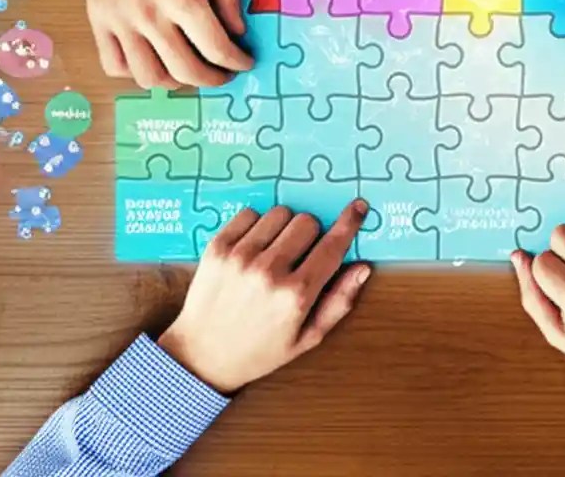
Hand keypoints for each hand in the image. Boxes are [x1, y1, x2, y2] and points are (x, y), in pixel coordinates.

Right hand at [73, 0, 251, 88]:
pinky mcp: (97, 19)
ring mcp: (118, 20)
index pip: (216, 48)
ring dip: (174, 82)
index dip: (236, 63)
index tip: (244, 63)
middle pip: (185, 71)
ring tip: (186, 68)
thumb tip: (237, 33)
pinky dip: (134, 72)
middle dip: (211, 80)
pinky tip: (150, 59)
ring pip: (148, 77)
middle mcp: (148, 14)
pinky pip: (113, 64)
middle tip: (221, 74)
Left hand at [157, 202, 371, 392]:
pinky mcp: (218, 247)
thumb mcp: (307, 338)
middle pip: (307, 222)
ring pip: (280, 214)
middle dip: (312, 234)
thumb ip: (339, 302)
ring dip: (285, 227)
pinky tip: (254, 247)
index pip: (332, 246)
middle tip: (302, 254)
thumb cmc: (259, 351)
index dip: (349, 223)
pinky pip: (249, 213)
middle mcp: (269, 272)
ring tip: (275, 251)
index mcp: (296, 296)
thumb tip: (362, 268)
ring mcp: (240, 257)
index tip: (357, 208)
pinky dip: (257, 224)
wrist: (202, 355)